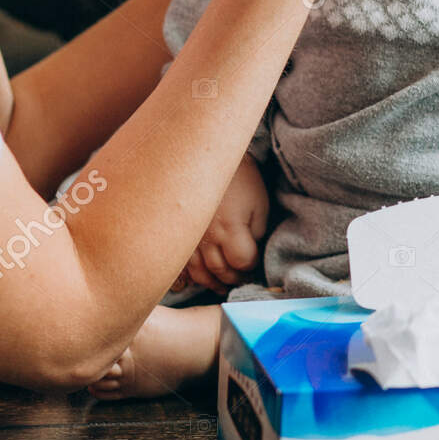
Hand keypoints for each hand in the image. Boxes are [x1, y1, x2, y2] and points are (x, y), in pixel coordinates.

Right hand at [184, 153, 269, 291]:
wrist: (208, 156)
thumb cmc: (239, 178)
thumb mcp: (259, 203)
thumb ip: (257, 231)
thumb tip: (252, 250)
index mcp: (230, 229)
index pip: (242, 262)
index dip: (251, 267)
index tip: (255, 264)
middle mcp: (207, 237)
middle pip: (220, 271)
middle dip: (234, 278)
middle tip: (243, 277)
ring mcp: (190, 237)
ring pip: (200, 271)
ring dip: (213, 281)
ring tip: (223, 283)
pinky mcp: (180, 233)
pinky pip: (183, 263)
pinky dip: (193, 273)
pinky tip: (202, 274)